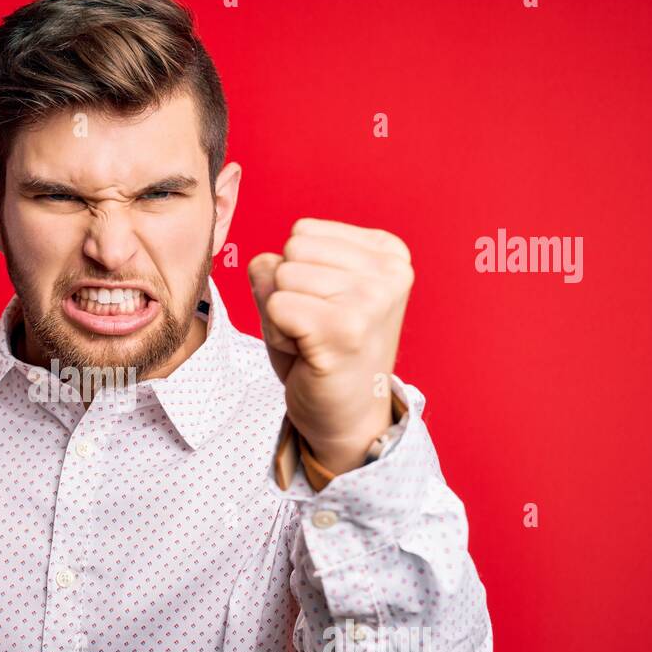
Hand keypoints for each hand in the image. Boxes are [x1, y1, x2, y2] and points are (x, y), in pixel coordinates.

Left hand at [248, 217, 413, 474]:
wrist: (346, 418)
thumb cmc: (323, 351)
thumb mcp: (309, 291)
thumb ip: (282, 263)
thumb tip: (262, 263)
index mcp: (388, 252)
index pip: (304, 232)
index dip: (297, 274)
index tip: (326, 310)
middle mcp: (389, 271)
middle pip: (291, 250)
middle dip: (287, 292)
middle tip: (316, 329)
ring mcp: (371, 299)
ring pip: (281, 276)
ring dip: (281, 315)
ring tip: (313, 341)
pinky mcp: (346, 328)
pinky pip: (276, 305)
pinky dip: (277, 334)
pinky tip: (306, 354)